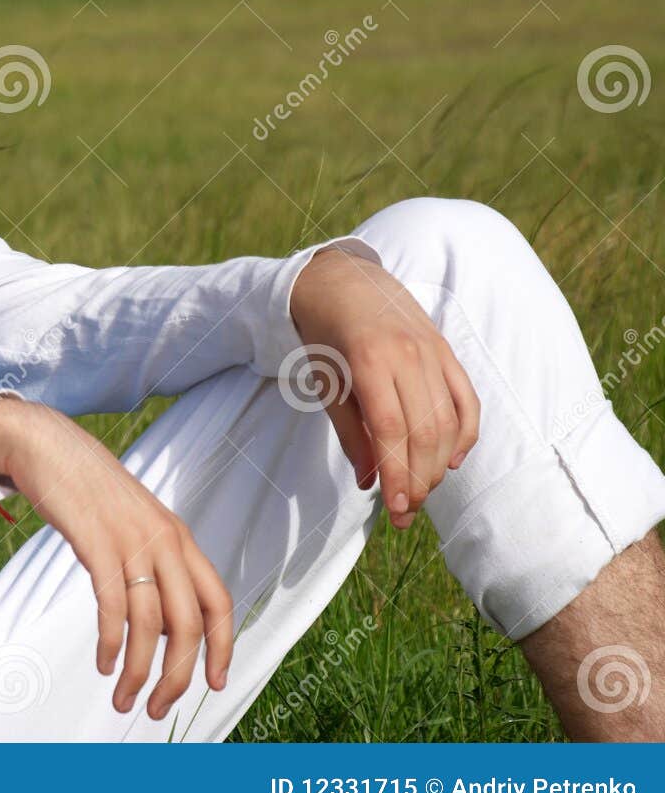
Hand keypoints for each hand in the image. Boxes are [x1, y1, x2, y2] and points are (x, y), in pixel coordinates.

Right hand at [0, 397, 233, 719]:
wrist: (46, 445)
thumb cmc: (87, 487)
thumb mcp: (134, 521)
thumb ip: (153, 562)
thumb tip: (160, 621)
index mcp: (179, 537)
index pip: (219, 601)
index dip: (223, 648)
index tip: (214, 684)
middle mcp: (165, 540)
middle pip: (188, 624)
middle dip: (176, 676)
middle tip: (157, 708)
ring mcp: (132, 541)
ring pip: (150, 624)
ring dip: (139, 671)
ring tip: (123, 698)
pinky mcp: (96, 543)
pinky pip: (112, 606)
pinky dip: (110, 643)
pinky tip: (103, 662)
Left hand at [288, 247, 481, 528]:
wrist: (343, 280)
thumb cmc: (324, 335)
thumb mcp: (325, 382)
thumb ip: (349, 431)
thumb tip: (369, 482)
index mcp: (370, 360)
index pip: (391, 431)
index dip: (397, 474)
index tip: (395, 510)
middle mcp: (408, 355)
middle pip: (425, 432)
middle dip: (418, 480)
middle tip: (406, 512)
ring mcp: (433, 351)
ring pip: (449, 422)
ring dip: (438, 465)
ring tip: (422, 492)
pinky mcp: (448, 351)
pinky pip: (467, 400)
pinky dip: (465, 435)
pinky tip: (450, 462)